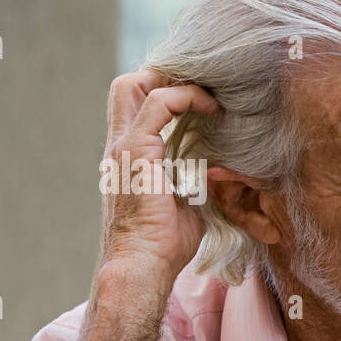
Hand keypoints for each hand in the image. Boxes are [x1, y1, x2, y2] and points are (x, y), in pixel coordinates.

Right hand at [99, 69, 220, 282]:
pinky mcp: (136, 150)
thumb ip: (194, 180)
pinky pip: (159, 103)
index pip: (133, 105)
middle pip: (126, 85)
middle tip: (203, 83)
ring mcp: (124, 146)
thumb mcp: (185, 203)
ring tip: (211, 90)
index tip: (201, 93)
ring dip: (177, 80)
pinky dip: (187, 96)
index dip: (162, 88)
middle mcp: (119, 145)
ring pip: (136, 84)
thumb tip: (221, 173)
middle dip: (163, 74)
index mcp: (128, 156)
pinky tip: (212, 107)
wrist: (144, 265)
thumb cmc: (165, 244)